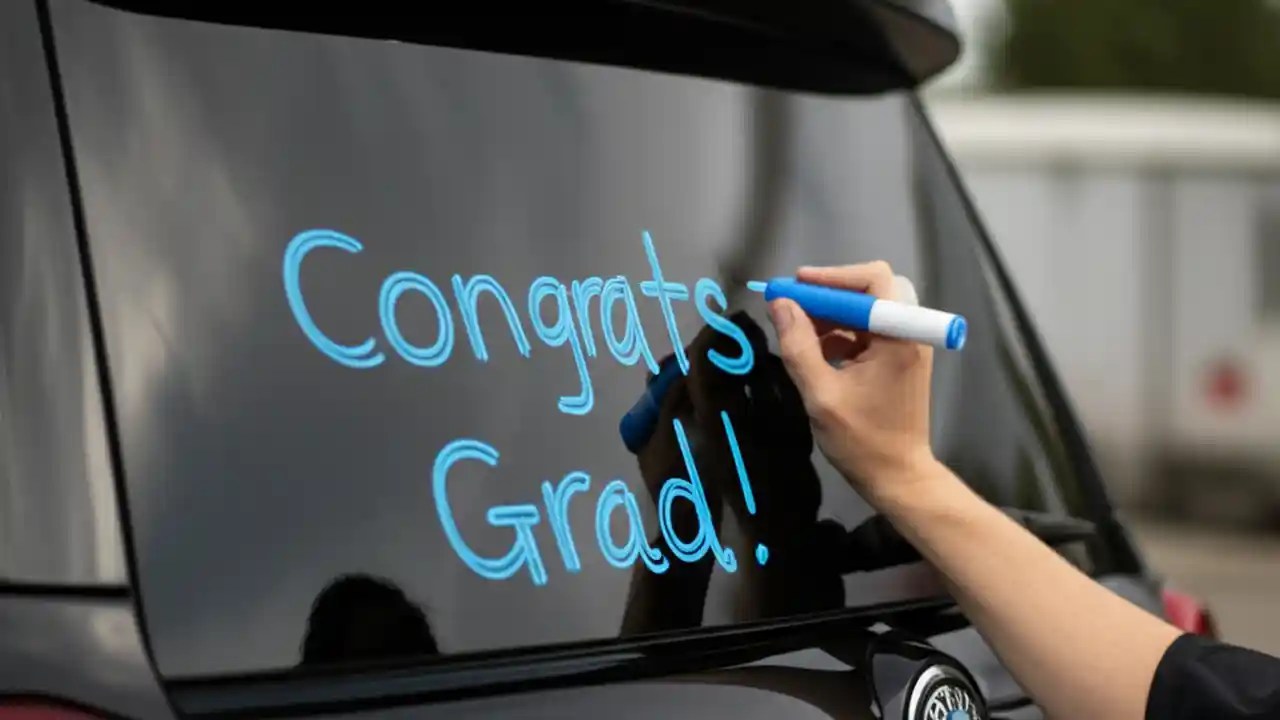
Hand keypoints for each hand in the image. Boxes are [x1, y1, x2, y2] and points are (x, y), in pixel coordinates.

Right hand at [766, 261, 936, 505]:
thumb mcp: (821, 395)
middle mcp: (908, 333)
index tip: (794, 287)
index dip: (831, 276)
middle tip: (792, 306)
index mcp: (898, 336)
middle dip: (828, 294)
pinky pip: (867, 331)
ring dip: (830, 315)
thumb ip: (798, 347)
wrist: (897, 477)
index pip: (873, 279)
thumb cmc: (862, 440)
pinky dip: (839, 334)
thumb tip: (780, 305)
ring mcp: (906, 346)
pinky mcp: (898, 360)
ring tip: (797, 332)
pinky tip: (814, 353)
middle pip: (870, 290)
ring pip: (866, 310)